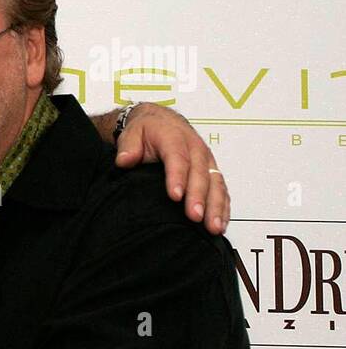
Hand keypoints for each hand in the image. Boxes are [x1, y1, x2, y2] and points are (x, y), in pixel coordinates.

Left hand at [115, 103, 228, 234]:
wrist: (161, 122)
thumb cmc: (146, 130)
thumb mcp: (132, 132)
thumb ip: (128, 147)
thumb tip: (124, 160)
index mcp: (175, 137)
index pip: (177, 158)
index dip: (178, 177)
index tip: (175, 196)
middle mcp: (196, 148)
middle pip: (200, 174)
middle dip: (199, 196)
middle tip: (195, 216)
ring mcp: (207, 161)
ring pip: (215, 183)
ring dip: (216, 206)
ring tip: (213, 227)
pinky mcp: (212, 171)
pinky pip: (221, 189)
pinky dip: (223, 207)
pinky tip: (220, 224)